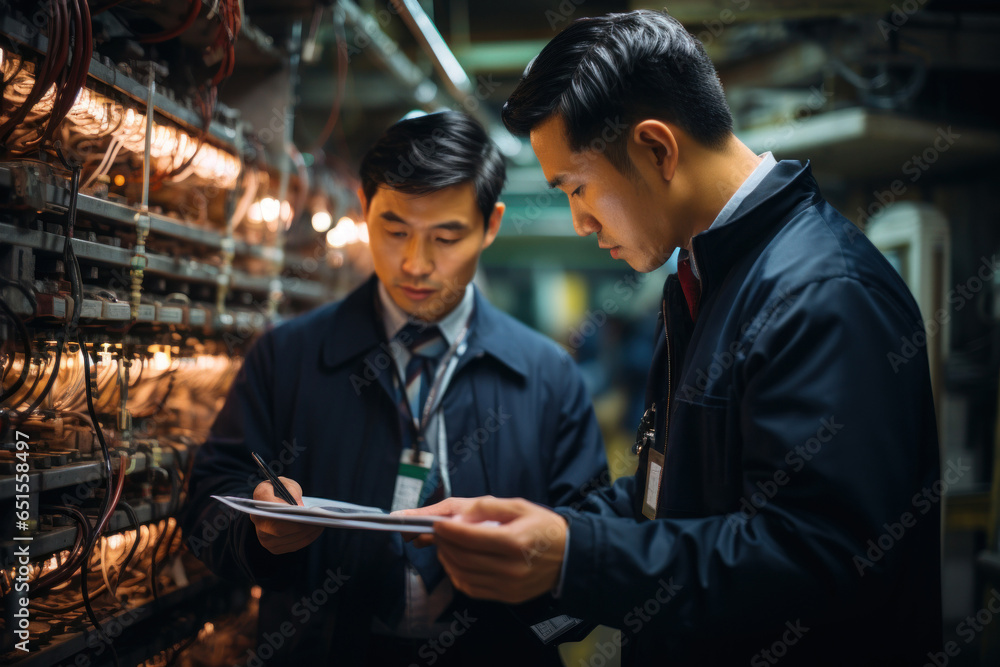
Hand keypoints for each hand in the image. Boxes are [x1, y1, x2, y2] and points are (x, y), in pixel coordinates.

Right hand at [250, 477, 322, 554]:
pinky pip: (292, 546)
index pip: (271, 511)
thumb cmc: (281, 489)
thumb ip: (292, 491)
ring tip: (321, 524)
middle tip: (319, 520)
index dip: (288, 514)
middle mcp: (257, 521)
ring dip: (307, 533)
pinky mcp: (274, 547)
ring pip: (288, 540)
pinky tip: (315, 530)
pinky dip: (306, 539)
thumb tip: (300, 507)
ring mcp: (264, 537)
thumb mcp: (287, 483)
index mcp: (258, 500)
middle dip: (302, 526)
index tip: (306, 512)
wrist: (272, 500)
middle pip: (280, 530)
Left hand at [405, 496, 567, 603]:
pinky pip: (471, 588)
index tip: (435, 523)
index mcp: (515, 542)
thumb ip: (486, 508)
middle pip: (462, 557)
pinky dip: (456, 574)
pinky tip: (455, 561)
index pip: (469, 537)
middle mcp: (510, 568)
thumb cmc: (542, 527)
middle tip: (436, 531)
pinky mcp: (506, 597)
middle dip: (443, 542)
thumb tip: (457, 517)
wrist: (569, 557)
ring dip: (446, 558)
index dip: (447, 529)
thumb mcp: (518, 506)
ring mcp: (508, 586)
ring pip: (462, 574)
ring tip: (444, 544)